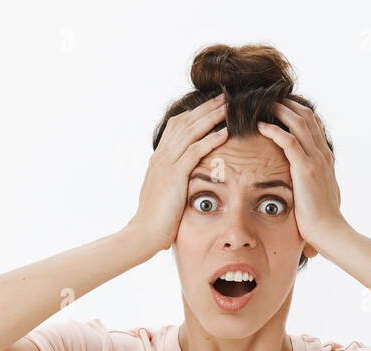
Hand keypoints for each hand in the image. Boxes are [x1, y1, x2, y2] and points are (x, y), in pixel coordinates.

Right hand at [125, 93, 229, 254]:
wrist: (143, 234)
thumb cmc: (155, 220)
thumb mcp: (164, 194)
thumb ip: (173, 181)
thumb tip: (185, 180)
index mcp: (158, 159)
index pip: (177, 127)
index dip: (194, 114)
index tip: (211, 106)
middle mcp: (160, 157)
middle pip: (184, 123)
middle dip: (205, 108)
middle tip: (224, 97)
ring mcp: (166, 165)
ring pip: (190, 132)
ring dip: (210, 118)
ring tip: (228, 107)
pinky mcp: (173, 177)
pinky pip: (194, 152)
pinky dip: (209, 140)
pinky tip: (224, 133)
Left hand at [256, 100, 348, 250]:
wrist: (330, 231)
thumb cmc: (322, 218)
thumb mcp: (320, 193)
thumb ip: (314, 181)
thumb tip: (307, 182)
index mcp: (325, 157)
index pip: (313, 124)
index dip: (297, 110)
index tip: (280, 105)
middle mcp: (322, 154)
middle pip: (306, 116)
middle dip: (287, 103)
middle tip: (268, 98)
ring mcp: (316, 160)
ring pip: (298, 123)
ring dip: (280, 110)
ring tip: (262, 104)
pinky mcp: (306, 169)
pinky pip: (289, 142)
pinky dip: (275, 130)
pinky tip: (261, 126)